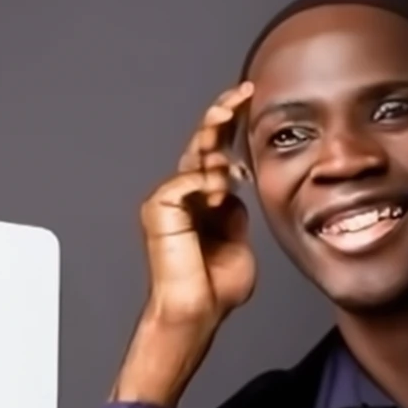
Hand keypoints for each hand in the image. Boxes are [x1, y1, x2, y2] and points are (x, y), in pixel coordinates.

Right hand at [140, 82, 256, 328]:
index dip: (230, 120)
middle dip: (221, 115)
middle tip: (240, 97)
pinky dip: (202, 183)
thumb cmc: (217, 285)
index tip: (250, 96)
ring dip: (215, 151)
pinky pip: (183, 181)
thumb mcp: (239, 235)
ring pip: (193, 156)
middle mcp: (184, 193)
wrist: (199, 310)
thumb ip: (235, 206)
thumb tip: (234, 181)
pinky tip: (215, 194)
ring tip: (227, 167)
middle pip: (202, 142)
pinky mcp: (158, 209)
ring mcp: (168, 200)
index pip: (216, 148)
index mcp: (203, 197)